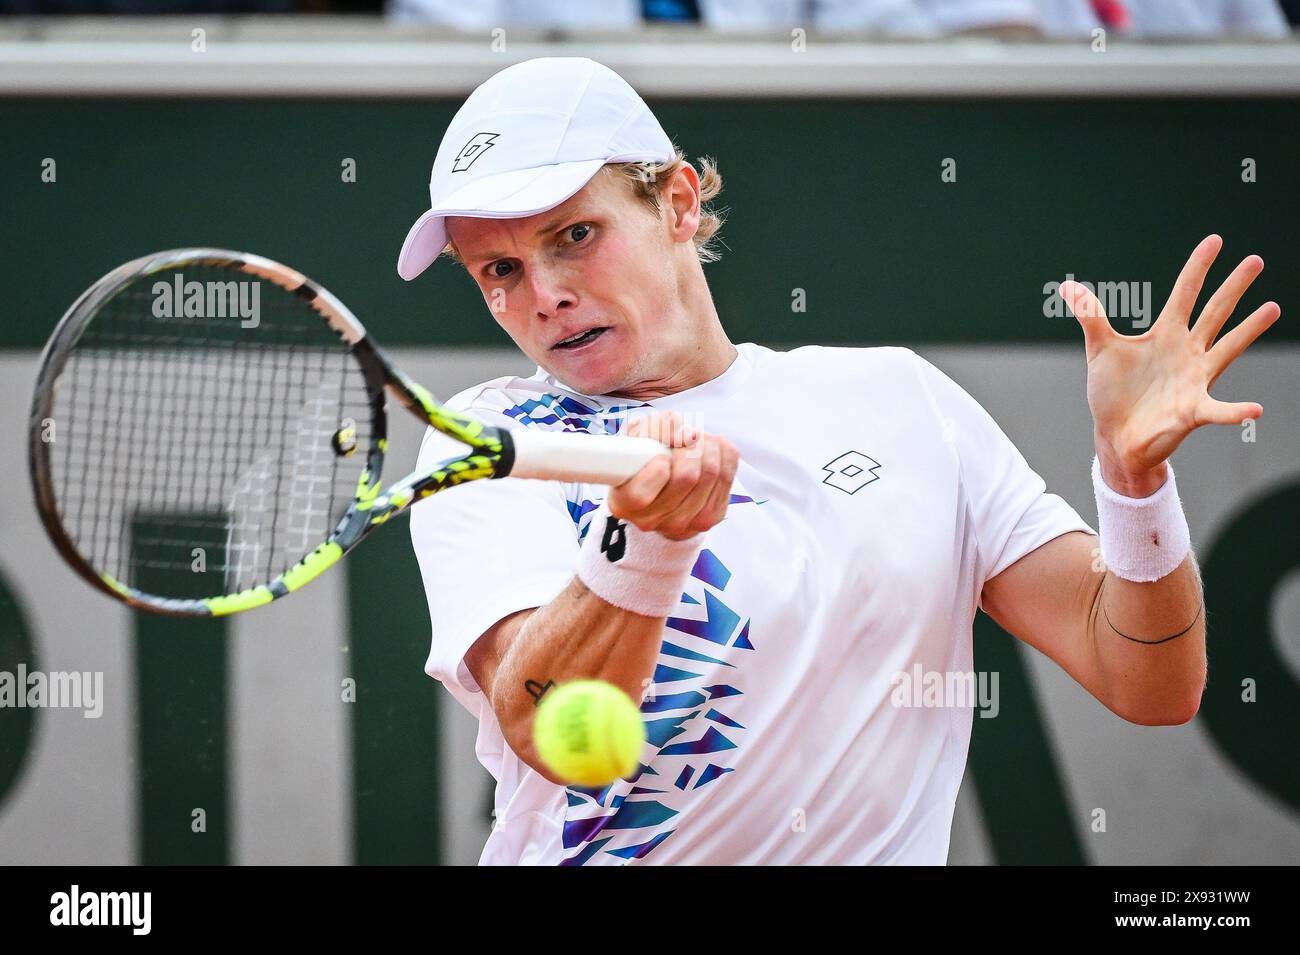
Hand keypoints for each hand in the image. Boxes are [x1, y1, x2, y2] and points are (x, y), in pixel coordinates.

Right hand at [608, 411, 739, 540]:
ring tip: (699, 440)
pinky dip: (724, 454)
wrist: (660, 487)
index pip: (643, 492)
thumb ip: (654, 429)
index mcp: (624, 502)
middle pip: (687, 477)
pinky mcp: (711, 518)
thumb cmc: (644, 458)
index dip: (659, 463)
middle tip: (687, 436)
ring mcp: (683, 523)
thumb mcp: (637, 437)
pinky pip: (728, 477)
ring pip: (711, 474)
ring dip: (709, 446)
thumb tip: (684, 434)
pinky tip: (713, 449)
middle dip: (691, 446)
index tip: (662, 453)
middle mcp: (651, 520)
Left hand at [1060, 234, 1280, 496]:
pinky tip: (1255, 410)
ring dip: (1249, 330)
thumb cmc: (1113, 394)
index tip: (1215, 240)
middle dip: (1233, 287)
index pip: (1184, 294)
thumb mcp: (1100, 350)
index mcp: (1165, 335)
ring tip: (1272, 307)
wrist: (1116, 437)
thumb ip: (1091, 317)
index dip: (1198, 268)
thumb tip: (1066, 284)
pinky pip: (1220, 410)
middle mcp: (1186, 352)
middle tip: (1255, 260)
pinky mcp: (1194, 410)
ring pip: (1228, 349)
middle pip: (1214, 313)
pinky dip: (1236, 410)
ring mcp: (1194, 380)